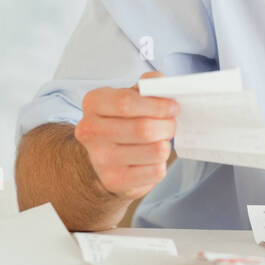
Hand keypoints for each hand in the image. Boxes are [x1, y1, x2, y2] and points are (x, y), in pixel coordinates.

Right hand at [77, 71, 178, 198]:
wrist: (104, 155)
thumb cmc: (120, 120)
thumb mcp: (130, 95)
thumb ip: (149, 85)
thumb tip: (163, 84)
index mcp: (94, 103)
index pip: (126, 102)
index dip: (157, 105)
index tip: (173, 107)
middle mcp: (91, 131)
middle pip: (143, 128)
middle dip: (167, 125)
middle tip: (170, 124)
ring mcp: (101, 159)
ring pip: (154, 150)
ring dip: (165, 144)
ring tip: (160, 140)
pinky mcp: (115, 180)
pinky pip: (155, 171)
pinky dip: (161, 163)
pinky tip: (151, 158)